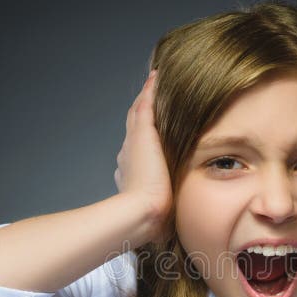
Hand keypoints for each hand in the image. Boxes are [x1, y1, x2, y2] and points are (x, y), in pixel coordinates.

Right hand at [114, 70, 172, 242]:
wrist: (143, 213)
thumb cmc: (153, 218)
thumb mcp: (158, 209)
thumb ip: (161, 205)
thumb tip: (168, 219)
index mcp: (131, 170)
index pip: (138, 147)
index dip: (143, 136)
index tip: (150, 129)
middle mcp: (129, 153)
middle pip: (136, 125)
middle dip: (144, 112)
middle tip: (151, 95)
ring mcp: (134, 142)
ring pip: (140, 113)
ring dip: (147, 97)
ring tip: (155, 80)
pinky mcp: (142, 134)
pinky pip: (147, 105)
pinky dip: (151, 91)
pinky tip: (157, 77)